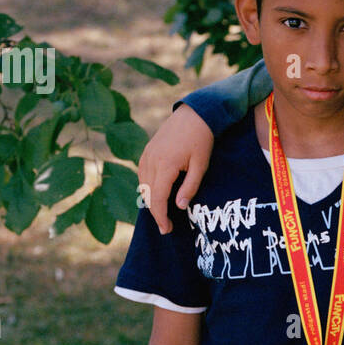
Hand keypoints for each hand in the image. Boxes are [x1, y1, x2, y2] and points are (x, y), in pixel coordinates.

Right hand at [138, 105, 214, 233]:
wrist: (194, 114)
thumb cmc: (201, 139)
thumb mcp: (200, 165)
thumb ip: (190, 187)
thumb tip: (179, 207)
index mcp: (165, 165)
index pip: (157, 198)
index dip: (160, 216)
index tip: (166, 229)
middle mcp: (151, 160)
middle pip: (147, 194)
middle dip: (155, 212)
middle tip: (166, 227)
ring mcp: (147, 154)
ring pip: (142, 184)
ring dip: (150, 200)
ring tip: (162, 213)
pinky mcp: (147, 151)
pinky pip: (142, 174)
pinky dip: (147, 187)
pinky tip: (156, 193)